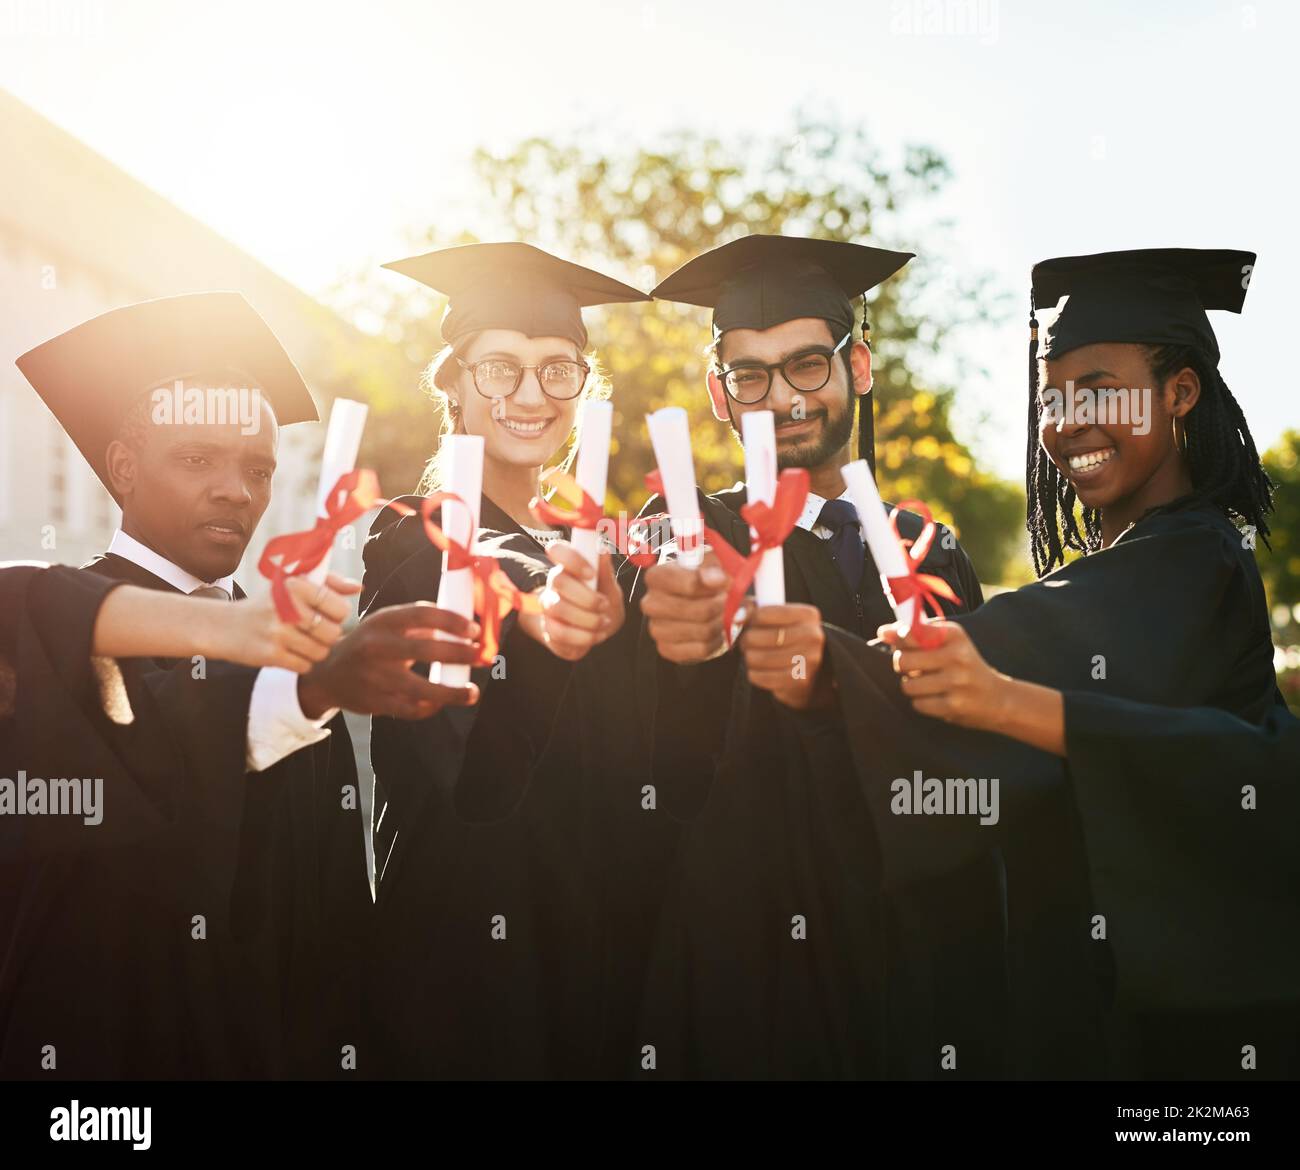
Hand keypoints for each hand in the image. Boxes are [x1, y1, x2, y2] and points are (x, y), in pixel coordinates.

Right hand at [214, 573, 357, 671]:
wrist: (224, 626)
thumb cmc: (269, 604)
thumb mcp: (293, 584)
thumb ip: (329, 583)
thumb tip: (359, 588)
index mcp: (296, 585)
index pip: (340, 608)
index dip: (338, 615)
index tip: (325, 614)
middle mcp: (287, 607)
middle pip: (334, 633)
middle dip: (327, 636)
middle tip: (313, 631)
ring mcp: (278, 632)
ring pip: (321, 652)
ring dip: (315, 651)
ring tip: (300, 642)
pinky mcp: (270, 654)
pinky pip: (305, 666)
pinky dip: (301, 663)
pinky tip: (289, 652)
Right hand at [298, 603, 482, 720]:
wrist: (328, 675)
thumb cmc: (369, 644)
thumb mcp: (386, 625)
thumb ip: (420, 624)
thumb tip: (463, 628)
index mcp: (382, 622)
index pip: (421, 614)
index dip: (451, 621)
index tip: (474, 629)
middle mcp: (376, 647)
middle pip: (425, 650)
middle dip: (459, 654)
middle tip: (482, 656)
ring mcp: (375, 677)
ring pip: (421, 688)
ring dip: (452, 692)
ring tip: (473, 692)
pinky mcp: (376, 702)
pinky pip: (411, 709)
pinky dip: (431, 707)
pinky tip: (443, 703)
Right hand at [518, 542, 624, 661]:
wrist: (600, 629)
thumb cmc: (603, 600)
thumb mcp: (609, 586)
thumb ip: (605, 570)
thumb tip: (602, 550)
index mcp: (569, 566)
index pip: (556, 549)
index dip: (572, 559)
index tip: (591, 573)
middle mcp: (554, 584)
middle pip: (557, 580)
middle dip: (586, 596)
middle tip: (604, 604)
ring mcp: (549, 607)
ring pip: (558, 608)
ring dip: (587, 618)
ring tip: (604, 621)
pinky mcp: (550, 630)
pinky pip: (560, 633)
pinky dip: (584, 637)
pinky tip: (598, 634)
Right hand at [640, 549, 729, 663]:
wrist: (692, 602)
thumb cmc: (699, 580)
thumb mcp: (707, 563)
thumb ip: (713, 566)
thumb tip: (718, 579)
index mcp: (657, 577)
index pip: (692, 585)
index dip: (715, 586)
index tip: (727, 583)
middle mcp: (651, 603)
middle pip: (701, 611)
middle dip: (722, 607)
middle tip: (728, 602)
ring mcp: (656, 628)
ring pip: (704, 631)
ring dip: (721, 624)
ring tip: (723, 615)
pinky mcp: (666, 649)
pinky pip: (701, 649)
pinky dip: (716, 641)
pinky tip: (716, 631)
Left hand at [738, 603, 829, 709]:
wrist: (805, 666)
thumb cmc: (784, 634)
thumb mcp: (775, 616)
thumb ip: (754, 610)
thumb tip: (738, 617)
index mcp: (808, 614)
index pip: (764, 614)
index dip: (749, 620)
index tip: (748, 623)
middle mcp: (813, 636)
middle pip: (760, 637)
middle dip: (747, 640)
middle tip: (746, 642)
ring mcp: (809, 659)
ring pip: (760, 658)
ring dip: (750, 658)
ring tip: (751, 656)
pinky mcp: (800, 680)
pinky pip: (765, 678)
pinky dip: (754, 674)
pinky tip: (755, 671)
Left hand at [880, 619, 1008, 729]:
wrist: (999, 699)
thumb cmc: (964, 666)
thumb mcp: (946, 643)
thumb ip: (914, 635)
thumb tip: (882, 632)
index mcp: (953, 634)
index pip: (910, 632)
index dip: (898, 640)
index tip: (902, 645)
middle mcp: (956, 655)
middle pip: (902, 661)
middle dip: (902, 666)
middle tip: (913, 668)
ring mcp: (956, 681)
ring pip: (907, 685)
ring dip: (911, 686)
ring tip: (926, 684)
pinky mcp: (954, 705)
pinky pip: (918, 704)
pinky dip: (922, 702)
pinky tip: (936, 697)